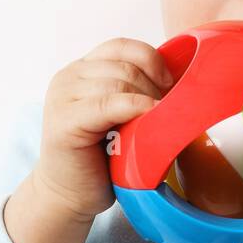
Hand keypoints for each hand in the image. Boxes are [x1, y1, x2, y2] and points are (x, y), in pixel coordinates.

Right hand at [35, 36, 173, 220]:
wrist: (69, 196)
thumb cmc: (100, 161)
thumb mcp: (120, 116)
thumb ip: (133, 92)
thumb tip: (179, 79)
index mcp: (82, 70)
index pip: (121, 46)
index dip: (150, 59)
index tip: (170, 83)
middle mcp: (68, 77)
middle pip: (124, 65)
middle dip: (153, 85)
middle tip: (167, 110)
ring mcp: (62, 97)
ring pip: (118, 82)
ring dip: (146, 99)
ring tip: (157, 120)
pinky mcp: (64, 120)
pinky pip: (108, 103)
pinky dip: (135, 107)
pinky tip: (149, 117)